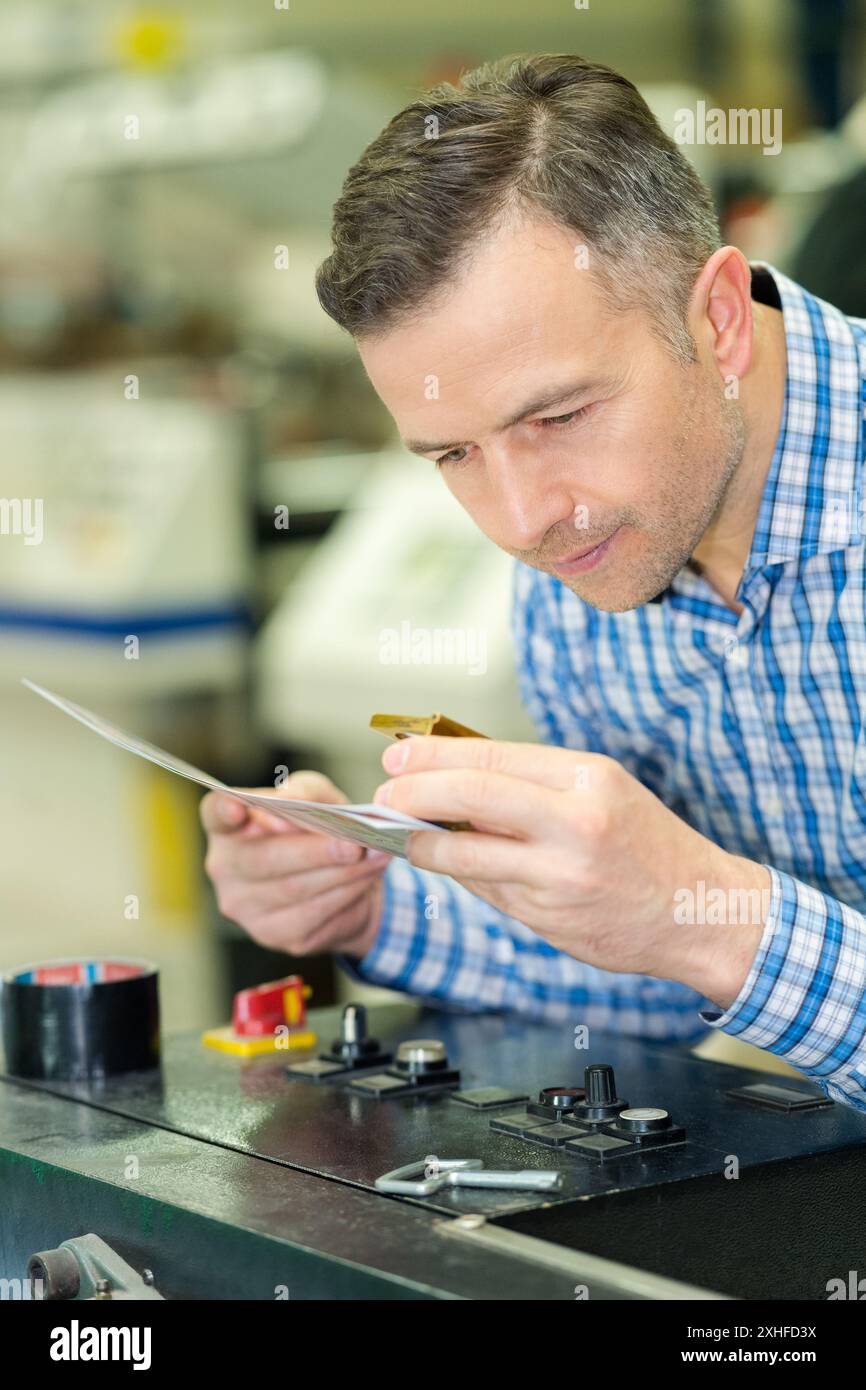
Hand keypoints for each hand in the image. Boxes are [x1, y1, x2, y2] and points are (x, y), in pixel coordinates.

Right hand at [201, 771, 389, 958]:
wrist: (341, 882)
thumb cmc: (318, 832)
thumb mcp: (316, 799)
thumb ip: (305, 792)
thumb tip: (298, 804)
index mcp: (229, 827)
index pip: (215, 814)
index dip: (224, 811)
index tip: (238, 808)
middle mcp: (225, 867)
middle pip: (261, 858)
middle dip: (312, 850)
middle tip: (352, 844)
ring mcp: (245, 906)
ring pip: (293, 889)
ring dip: (340, 872)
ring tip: (373, 856)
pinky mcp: (274, 933)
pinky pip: (313, 913)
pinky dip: (346, 892)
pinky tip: (366, 876)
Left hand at [373, 738, 768, 1007]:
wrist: (702, 912)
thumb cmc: (649, 847)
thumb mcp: (602, 792)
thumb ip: (531, 784)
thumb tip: (451, 775)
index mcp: (588, 778)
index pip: (491, 755)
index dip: (433, 755)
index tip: (397, 755)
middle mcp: (575, 822)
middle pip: (472, 795)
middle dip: (415, 792)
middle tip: (385, 793)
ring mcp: (561, 874)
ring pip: (466, 851)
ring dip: (422, 843)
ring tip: (404, 835)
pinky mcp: (549, 917)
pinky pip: (487, 889)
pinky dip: (462, 874)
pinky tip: (452, 863)